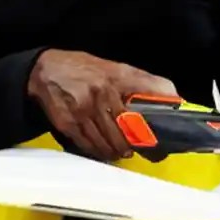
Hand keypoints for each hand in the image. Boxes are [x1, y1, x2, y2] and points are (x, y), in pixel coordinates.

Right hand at [26, 49, 177, 161]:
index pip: (145, 105)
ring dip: (115, 152)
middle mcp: (100, 94)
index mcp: (116, 78)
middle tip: (134, 148)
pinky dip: (97, 151)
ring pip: (107, 144)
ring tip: (118, 150)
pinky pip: (88, 146)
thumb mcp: (116, 68)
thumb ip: (145, 82)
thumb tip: (176, 98)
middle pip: (125, 135)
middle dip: (132, 146)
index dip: (154, 129)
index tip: (160, 145)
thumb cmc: (84, 69)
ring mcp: (82, 110)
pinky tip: (100, 147)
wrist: (44, 70)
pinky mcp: (67, 123)